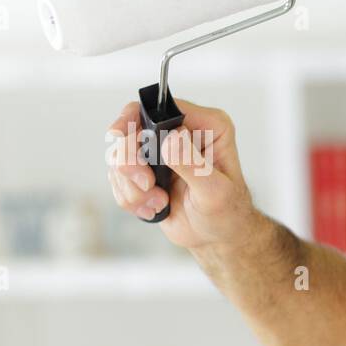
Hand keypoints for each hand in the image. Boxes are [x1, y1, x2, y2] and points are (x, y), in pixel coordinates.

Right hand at [106, 98, 257, 250]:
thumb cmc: (227, 214)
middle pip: (130, 130)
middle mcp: (181, 133)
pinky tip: (156, 207)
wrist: (216, 238)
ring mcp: (160, 151)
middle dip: (130, 163)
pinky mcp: (145, 170)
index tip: (119, 137)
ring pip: (119, 157)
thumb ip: (192, 164)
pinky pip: (118, 178)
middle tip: (148, 185)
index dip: (133, 119)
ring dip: (133, 187)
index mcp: (207, 126)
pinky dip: (132, 197)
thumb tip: (170, 140)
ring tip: (160, 202)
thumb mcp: (214, 191)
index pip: (161, 108)